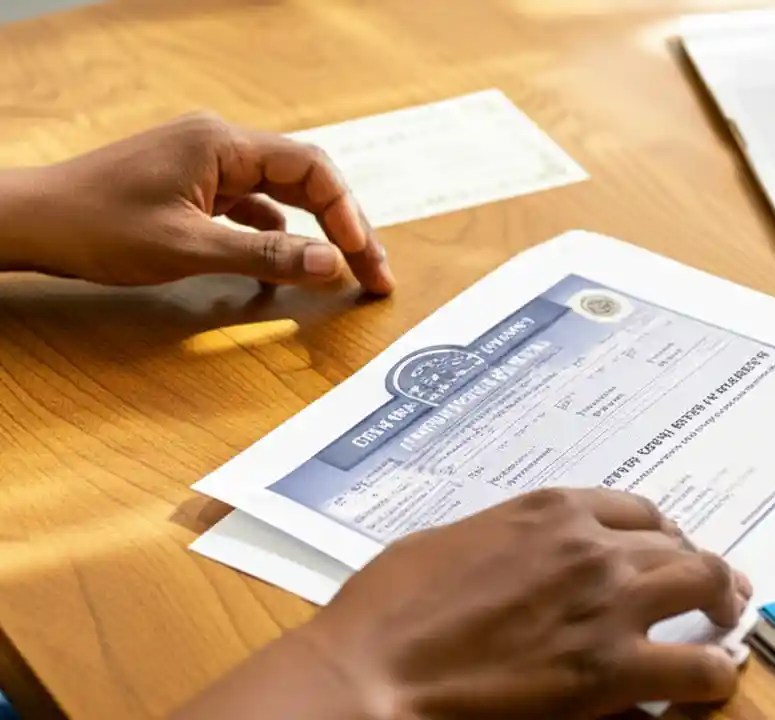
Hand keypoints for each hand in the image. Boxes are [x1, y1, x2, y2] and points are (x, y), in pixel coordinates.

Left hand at [0, 112, 393, 292]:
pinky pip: (254, 208)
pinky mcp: (195, 188)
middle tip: (374, 273)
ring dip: (316, 233)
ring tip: (346, 271)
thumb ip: (266, 256)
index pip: (311, 168)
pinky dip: (277, 237)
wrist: (32, 224)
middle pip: (306, 181)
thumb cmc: (97, 227)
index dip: (346, 214)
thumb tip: (332, 265)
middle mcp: (220, 145)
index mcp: (222, 143)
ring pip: (284, 195)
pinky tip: (288, 266)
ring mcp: (207, 166)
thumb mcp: (189, 248)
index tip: (362, 257)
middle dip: (344, 228)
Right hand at [173, 489, 752, 719]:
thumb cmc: (389, 611)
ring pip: (705, 586)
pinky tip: (707, 683)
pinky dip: (709, 675)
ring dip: (722, 605)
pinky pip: (696, 668)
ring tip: (727, 625)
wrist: (374, 673)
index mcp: (551, 511)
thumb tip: (529, 557)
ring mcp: (610, 607)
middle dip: (697, 568)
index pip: (638, 510)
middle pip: (678, 546)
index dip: (662, 534)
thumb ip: (509, 541)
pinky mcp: (613, 672)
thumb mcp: (448, 543)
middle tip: (713, 590)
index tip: (668, 551)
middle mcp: (592, 547)